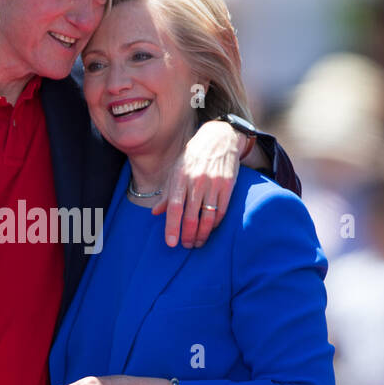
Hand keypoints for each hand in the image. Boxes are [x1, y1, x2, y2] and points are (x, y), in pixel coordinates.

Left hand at [153, 119, 239, 248]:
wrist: (219, 138)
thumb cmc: (193, 158)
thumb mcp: (176, 171)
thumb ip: (167, 193)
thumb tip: (155, 212)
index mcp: (180, 177)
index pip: (174, 207)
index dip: (172, 227)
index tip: (171, 243)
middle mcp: (196, 181)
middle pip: (191, 216)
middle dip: (188, 235)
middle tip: (186, 245)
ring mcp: (213, 184)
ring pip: (207, 217)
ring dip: (202, 234)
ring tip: (197, 242)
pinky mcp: (228, 186)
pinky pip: (221, 211)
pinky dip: (215, 224)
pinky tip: (210, 229)